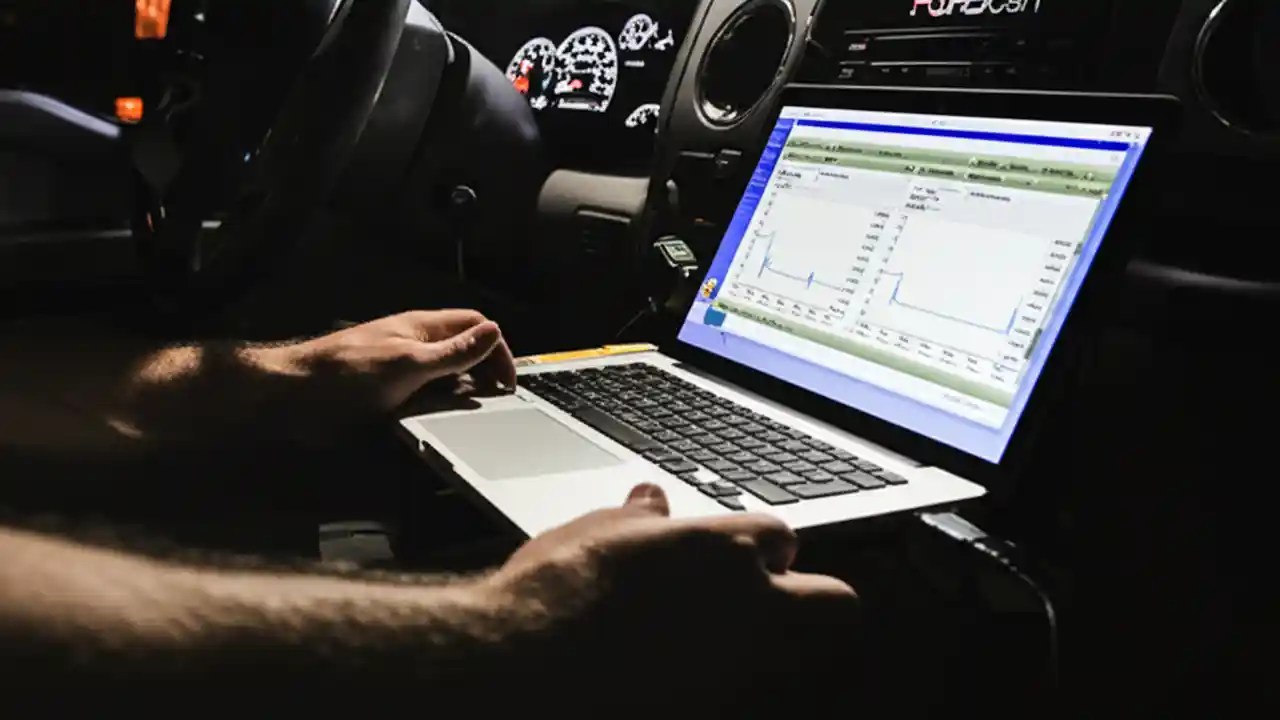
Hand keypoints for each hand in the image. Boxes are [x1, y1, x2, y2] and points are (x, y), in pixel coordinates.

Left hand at [267, 310, 516, 414]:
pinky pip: (425, 394)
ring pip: (446, 374)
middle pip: (464, 350)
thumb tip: (494, 331)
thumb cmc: (348, 374)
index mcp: (422, 327)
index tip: (507, 385)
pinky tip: (439, 421)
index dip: (497, 350)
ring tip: (472, 416)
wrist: (293, 395)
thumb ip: (453, 352)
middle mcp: (414, 344)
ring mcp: (400, 366)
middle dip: (485, 372)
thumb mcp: (409, 364)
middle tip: (496, 403)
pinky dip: (439, 406)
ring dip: (463, 392)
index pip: (475, 326)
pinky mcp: (386, 390)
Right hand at [491, 484, 858, 702]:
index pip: (782, 536)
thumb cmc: (561, 590)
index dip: (765, 548)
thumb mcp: (599, 534)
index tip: (746, 558)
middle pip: (835, 602)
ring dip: (776, 649)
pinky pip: (749, 695)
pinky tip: (688, 678)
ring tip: (724, 648)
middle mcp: (750, 609)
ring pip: (801, 659)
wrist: (534, 666)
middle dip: (814, 599)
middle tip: (771, 603)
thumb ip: (639, 520)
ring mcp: (743, 669)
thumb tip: (652, 503)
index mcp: (723, 550)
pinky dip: (732, 685)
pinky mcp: (720, 709)